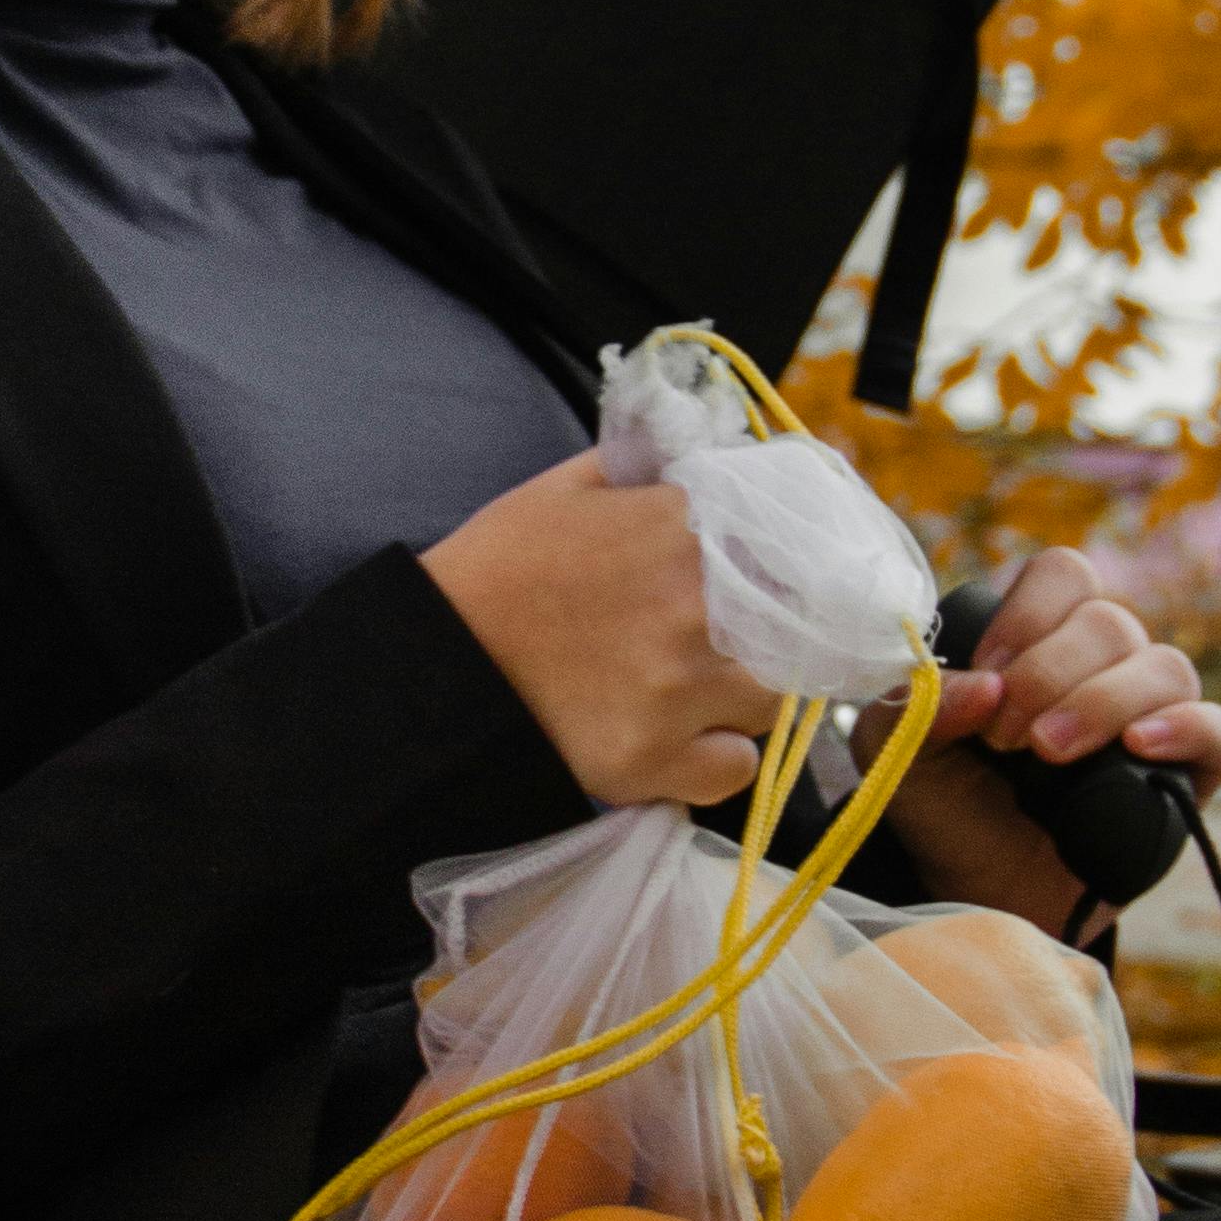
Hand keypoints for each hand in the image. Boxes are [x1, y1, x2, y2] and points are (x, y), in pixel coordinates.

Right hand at [421, 451, 778, 806]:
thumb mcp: (567, 486)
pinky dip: (718, 758)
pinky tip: (684, 740)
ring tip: (693, 689)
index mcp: (680, 528)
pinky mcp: (651, 757)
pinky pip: (736, 768)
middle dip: (760, 632)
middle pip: (786, 625)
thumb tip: (707, 452)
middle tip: (717, 639)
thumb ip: (648, 464)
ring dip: (742, 694)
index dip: (770, 564)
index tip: (754, 578)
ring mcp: (676, 689)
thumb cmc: (498, 565)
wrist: (434, 657)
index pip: (783, 541)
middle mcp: (693, 607)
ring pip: (771, 700)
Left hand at [850, 546, 1220, 934]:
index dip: (1027, 617)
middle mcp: (1104, 664)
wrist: (978, 893)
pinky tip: (1139, 746)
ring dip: (1103, 702)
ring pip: (1165, 667)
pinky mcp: (1189, 772)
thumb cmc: (945, 807)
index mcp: (1042, 637)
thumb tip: (983, 688)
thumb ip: (918, 705)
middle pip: (1110, 622)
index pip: (1063, 575)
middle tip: (1004, 739)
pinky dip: (1185, 727)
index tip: (987, 676)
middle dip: (1050, 674)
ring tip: (1049, 754)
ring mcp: (1152, 714)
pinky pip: (1216, 729)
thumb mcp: (897, 752)